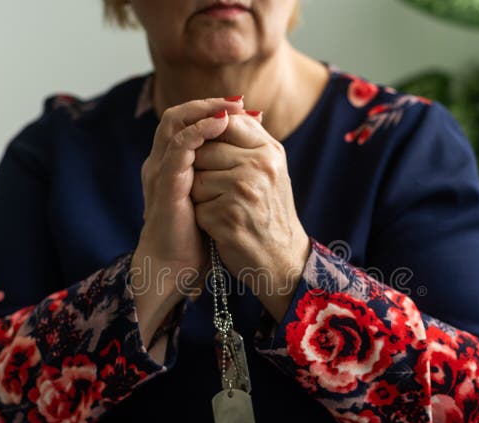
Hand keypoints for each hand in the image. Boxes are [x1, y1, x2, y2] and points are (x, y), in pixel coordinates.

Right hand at [134, 97, 244, 298]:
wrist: (178, 264)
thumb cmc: (198, 235)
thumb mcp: (216, 196)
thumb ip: (224, 172)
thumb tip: (252, 153)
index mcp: (174, 163)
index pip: (188, 121)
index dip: (213, 109)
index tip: (243, 106)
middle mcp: (163, 162)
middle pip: (178, 115)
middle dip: (208, 104)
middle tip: (237, 101)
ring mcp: (161, 171)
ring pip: (173, 124)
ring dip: (202, 111)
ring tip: (229, 108)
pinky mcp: (166, 185)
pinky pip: (178, 149)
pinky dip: (198, 132)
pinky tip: (218, 126)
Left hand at [191, 112, 310, 320]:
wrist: (283, 260)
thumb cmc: (271, 212)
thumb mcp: (271, 170)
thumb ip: (250, 138)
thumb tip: (225, 107)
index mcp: (270, 151)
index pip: (226, 122)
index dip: (208, 134)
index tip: (206, 151)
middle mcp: (259, 167)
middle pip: (204, 150)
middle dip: (200, 168)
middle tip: (214, 187)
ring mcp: (243, 192)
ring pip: (196, 178)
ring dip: (199, 194)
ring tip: (219, 207)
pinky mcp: (227, 217)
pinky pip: (196, 205)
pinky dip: (202, 217)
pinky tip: (218, 226)